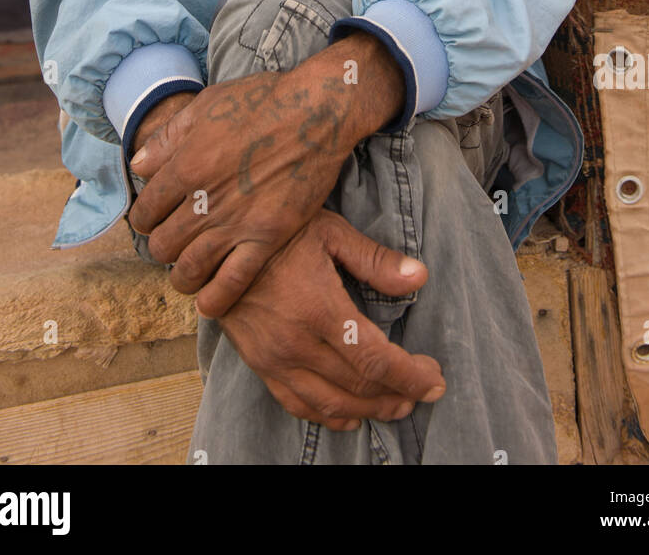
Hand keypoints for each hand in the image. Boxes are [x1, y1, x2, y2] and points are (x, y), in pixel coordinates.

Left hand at [127, 32, 404, 316]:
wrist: (316, 110)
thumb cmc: (262, 100)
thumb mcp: (205, 105)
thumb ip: (167, 137)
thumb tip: (139, 164)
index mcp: (185, 166)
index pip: (145, 211)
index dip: (144, 218)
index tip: (153, 218)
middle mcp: (205, 200)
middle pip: (163, 244)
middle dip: (161, 246)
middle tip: (172, 242)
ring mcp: (237, 222)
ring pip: (190, 268)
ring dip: (181, 276)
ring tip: (185, 274)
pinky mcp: (268, 237)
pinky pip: (233, 281)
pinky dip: (215, 299)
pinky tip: (208, 302)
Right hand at [216, 208, 445, 428]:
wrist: (213, 243)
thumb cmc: (277, 231)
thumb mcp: (328, 233)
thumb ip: (375, 260)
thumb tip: (421, 276)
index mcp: (318, 309)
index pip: (374, 360)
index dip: (410, 376)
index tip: (435, 379)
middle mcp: (295, 342)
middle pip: (357, 387)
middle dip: (398, 394)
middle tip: (424, 390)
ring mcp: (274, 358)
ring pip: (330, 404)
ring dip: (369, 411)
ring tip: (397, 405)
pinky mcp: (259, 364)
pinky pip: (296, 404)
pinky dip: (327, 416)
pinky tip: (348, 414)